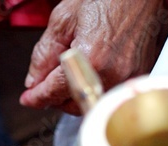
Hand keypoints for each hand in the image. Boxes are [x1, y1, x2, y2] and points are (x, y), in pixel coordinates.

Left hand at [21, 0, 165, 113]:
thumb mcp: (63, 20)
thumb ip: (44, 54)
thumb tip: (34, 79)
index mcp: (90, 58)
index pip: (55, 91)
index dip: (37, 97)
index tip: (29, 99)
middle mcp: (111, 73)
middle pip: (73, 104)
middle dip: (57, 95)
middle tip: (49, 80)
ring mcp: (127, 77)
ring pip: (92, 101)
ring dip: (76, 93)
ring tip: (74, 68)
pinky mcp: (137, 75)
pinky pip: (109, 92)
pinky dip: (96, 86)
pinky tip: (93, 68)